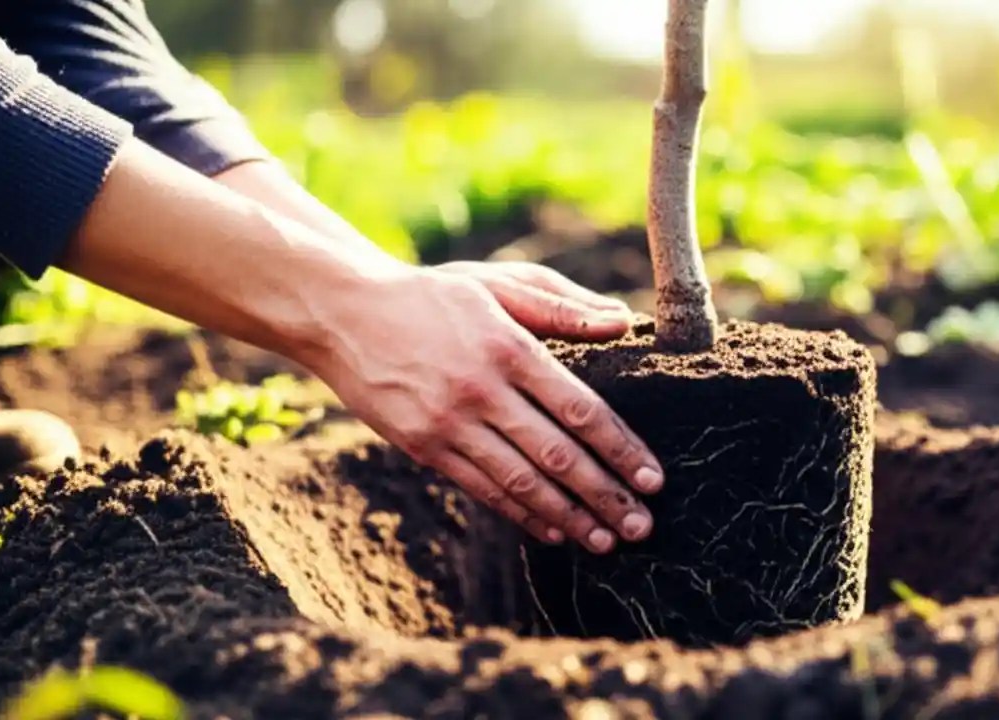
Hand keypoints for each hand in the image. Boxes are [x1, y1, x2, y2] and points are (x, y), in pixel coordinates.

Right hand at [307, 262, 663, 553]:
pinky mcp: (423, 447)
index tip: (653, 478)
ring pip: (521, 482)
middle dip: (606, 495)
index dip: (621, 449)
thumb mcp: (498, 283)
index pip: (580, 408)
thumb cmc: (435, 295)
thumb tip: (623, 322)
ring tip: (608, 540)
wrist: (344, 314)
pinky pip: (482, 489)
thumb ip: (562, 305)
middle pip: (557, 455)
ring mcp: (448, 423)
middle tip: (643, 526)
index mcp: (508, 346)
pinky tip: (554, 531)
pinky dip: (522, 515)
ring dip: (569, 516)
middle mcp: (480, 390)